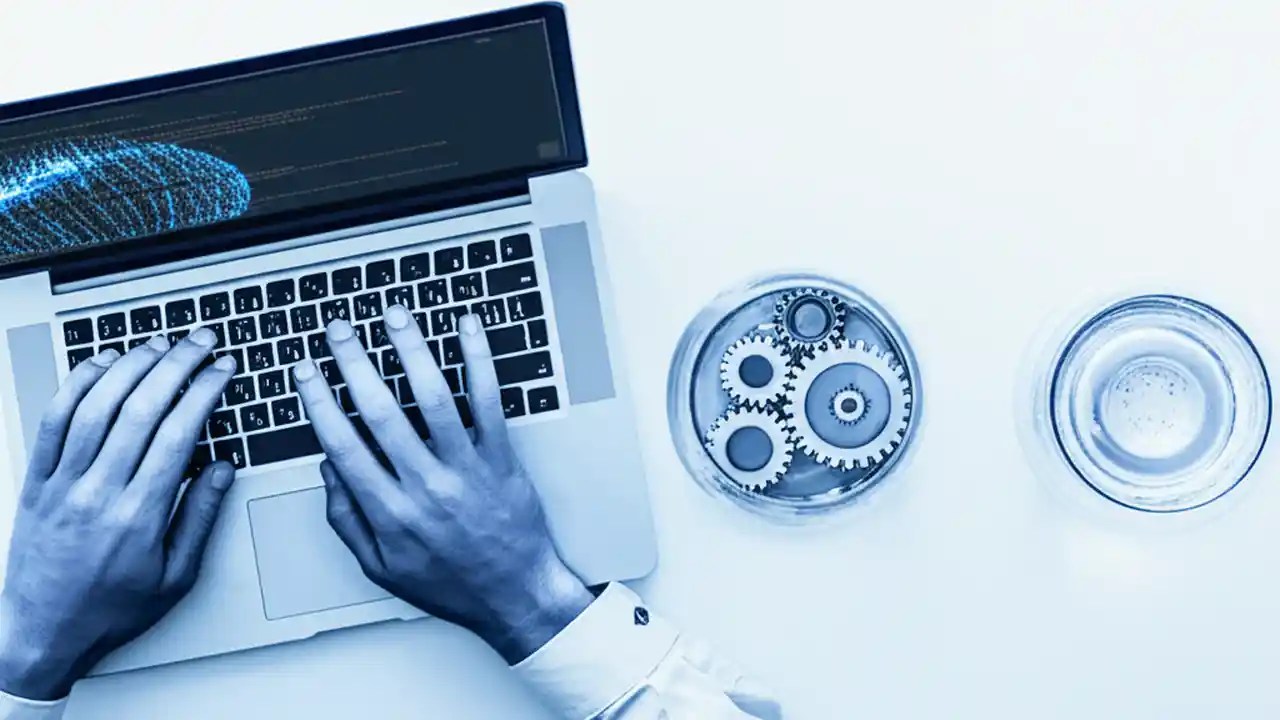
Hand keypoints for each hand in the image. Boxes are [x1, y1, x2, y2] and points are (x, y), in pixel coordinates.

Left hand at [0, 330, 237, 699]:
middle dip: (177, 364)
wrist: (41, 633)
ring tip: (157, 345)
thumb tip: (223, 471)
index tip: (222, 370)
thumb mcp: (175, 577)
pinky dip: (76, 386)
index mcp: (138, 515)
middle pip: (142, 408)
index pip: (179, 432)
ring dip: (131, 366)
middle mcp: (98, 492)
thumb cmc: (109, 610)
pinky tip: (100, 366)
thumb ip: (201, 518)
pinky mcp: (35, 481)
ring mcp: (62, 483)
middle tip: (199, 342)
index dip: (204, 391)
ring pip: (97, 405)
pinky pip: (53, 421)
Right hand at [293, 306, 592, 663]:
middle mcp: (425, 486)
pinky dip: (478, 360)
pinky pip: (489, 402)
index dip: (320, 402)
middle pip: (381, 412)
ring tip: (394, 315)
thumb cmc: (450, 583)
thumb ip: (347, 519)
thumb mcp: (382, 567)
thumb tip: (327, 470)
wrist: (515, 595)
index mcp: (390, 512)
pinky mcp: (502, 459)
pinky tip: (467, 328)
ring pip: (433, 398)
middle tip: (339, 328)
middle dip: (354, 363)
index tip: (305, 371)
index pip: (343, 445)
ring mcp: (466, 469)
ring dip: (411, 350)